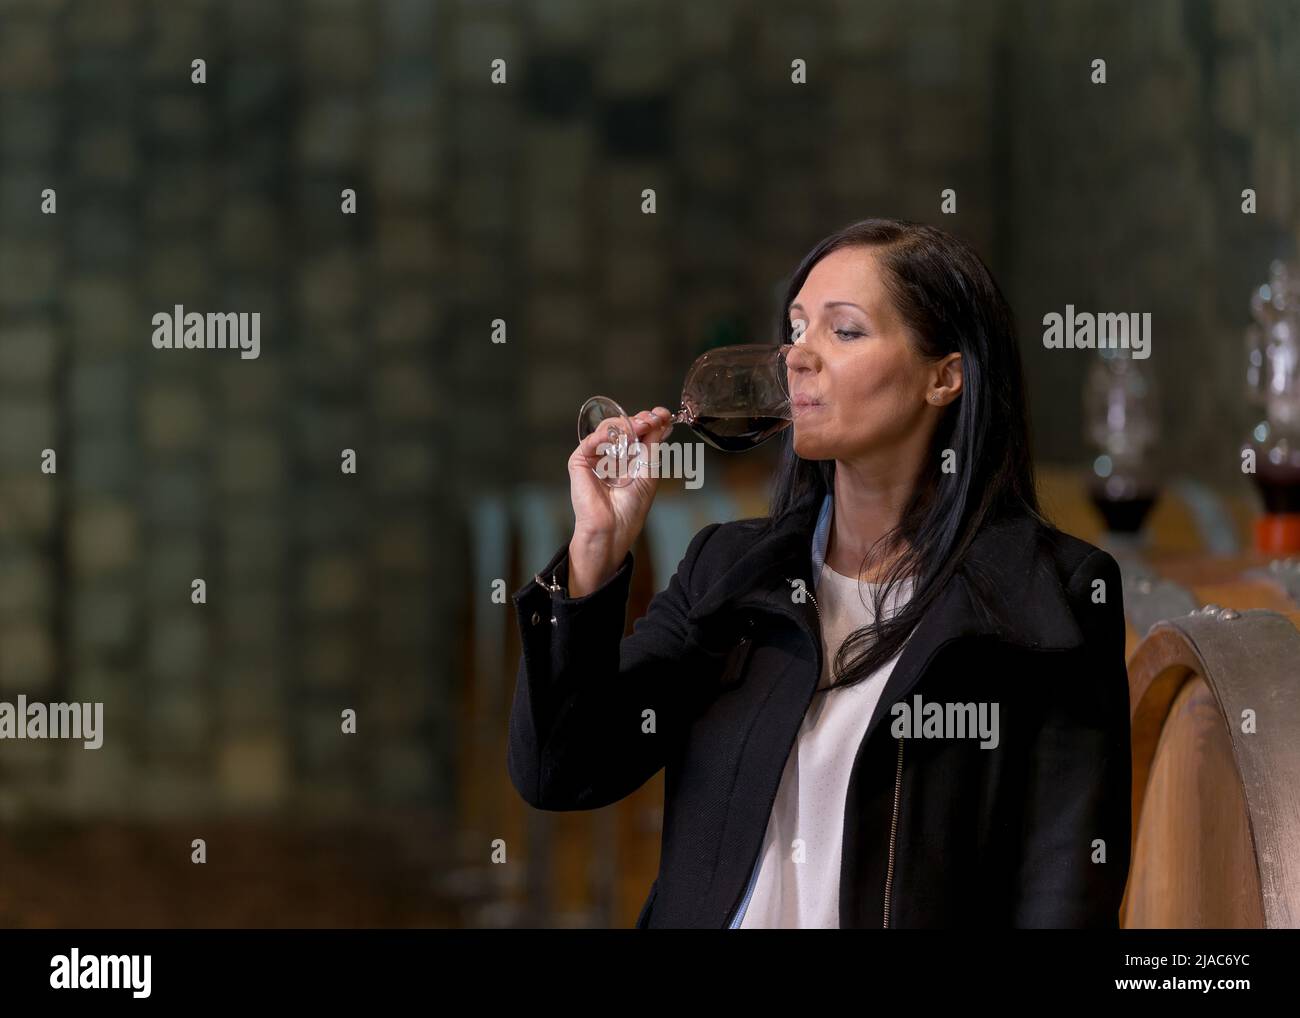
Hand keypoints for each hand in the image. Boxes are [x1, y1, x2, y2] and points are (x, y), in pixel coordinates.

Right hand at [567, 406, 673, 595]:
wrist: (614, 530)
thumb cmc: (630, 510)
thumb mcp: (649, 473)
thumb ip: (652, 446)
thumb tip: (661, 423)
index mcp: (628, 459)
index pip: (637, 433)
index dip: (650, 421)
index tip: (662, 415)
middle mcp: (611, 456)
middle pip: (623, 427)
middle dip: (639, 420)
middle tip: (653, 419)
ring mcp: (595, 458)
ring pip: (608, 429)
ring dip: (625, 425)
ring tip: (640, 428)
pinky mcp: (580, 462)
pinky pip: (591, 441)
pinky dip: (604, 435)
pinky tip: (619, 436)